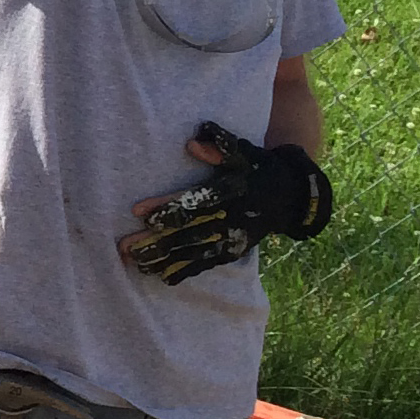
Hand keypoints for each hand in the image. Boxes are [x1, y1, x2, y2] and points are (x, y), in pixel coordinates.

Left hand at [122, 121, 333, 284]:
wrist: (294, 198)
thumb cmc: (261, 168)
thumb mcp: (246, 153)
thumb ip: (221, 147)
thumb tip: (193, 142)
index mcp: (233, 191)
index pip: (194, 201)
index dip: (166, 207)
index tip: (138, 213)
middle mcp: (233, 217)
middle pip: (189, 231)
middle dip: (157, 240)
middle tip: (125, 246)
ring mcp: (233, 237)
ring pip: (194, 251)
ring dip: (164, 259)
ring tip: (134, 262)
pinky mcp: (234, 251)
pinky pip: (206, 264)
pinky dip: (184, 271)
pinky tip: (160, 276)